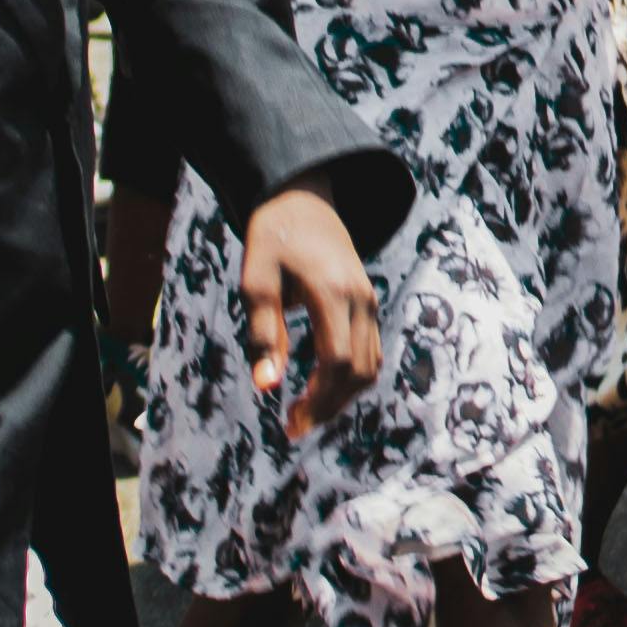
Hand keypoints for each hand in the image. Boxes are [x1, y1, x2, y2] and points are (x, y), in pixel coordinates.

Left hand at [237, 183, 387, 436]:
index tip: (289, 423)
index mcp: (332, 291)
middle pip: (359, 371)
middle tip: (294, 427)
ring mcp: (369, 300)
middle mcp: (360, 298)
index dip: (317, 400)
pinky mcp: (368, 303)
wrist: (303, 199)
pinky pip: (371, 353)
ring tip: (306, 413)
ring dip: (342, 398)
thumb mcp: (255, 280)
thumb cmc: (272, 239)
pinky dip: (351, 379)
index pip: (338, 362)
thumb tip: (267, 387)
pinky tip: (322, 390)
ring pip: (371, 366)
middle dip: (329, 407)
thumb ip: (264, 333)